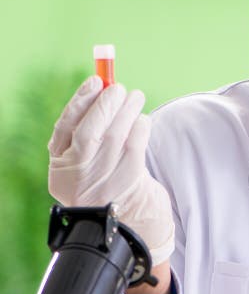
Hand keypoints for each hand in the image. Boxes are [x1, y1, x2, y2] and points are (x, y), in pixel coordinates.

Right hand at [48, 76, 174, 265]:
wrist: (123, 212)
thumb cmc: (100, 173)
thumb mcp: (78, 158)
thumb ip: (80, 127)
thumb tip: (99, 86)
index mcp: (62, 163)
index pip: (66, 127)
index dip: (81, 101)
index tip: (95, 80)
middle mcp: (80, 172)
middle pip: (91, 131)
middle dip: (107, 104)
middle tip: (119, 88)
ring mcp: (105, 176)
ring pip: (116, 134)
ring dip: (128, 110)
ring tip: (135, 97)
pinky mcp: (130, 176)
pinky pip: (136, 142)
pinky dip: (140, 125)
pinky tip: (141, 119)